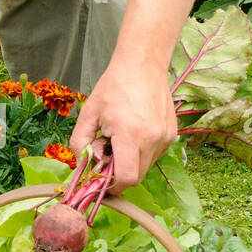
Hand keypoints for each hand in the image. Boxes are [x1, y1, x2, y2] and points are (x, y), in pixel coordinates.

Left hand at [70, 60, 177, 192]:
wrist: (142, 65)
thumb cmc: (114, 87)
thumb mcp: (89, 113)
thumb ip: (79, 142)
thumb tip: (80, 165)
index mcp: (131, 135)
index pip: (126, 178)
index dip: (113, 186)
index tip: (102, 180)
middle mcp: (152, 139)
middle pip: (136, 176)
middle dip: (119, 173)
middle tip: (108, 154)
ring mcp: (165, 137)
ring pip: (146, 167)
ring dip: (131, 162)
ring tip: (121, 139)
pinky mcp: (171, 134)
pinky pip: (154, 155)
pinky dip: (142, 152)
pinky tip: (133, 133)